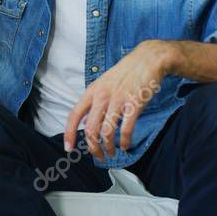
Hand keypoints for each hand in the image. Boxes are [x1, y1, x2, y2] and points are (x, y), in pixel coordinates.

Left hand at [65, 40, 171, 159]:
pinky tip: (125, 146)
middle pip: (90, 128)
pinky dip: (124, 141)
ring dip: (108, 147)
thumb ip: (93, 103)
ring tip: (111, 153)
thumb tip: (84, 122)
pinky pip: (126, 129)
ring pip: (106, 132)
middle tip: (98, 156)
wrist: (148, 59)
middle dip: (93, 147)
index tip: (68, 148)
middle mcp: (102, 96)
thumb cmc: (125, 73)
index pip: (74, 114)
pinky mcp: (135, 104)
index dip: (69, 133)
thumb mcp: (103, 84)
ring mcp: (118, 100)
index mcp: (92, 91)